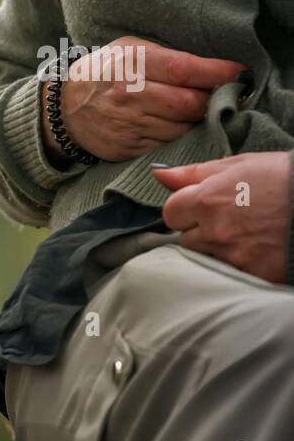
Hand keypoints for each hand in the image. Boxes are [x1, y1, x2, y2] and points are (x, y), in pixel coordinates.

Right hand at [41, 37, 246, 163]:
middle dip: (209, 100)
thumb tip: (210, 68)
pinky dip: (177, 136)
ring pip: (182, 128)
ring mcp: (128, 125)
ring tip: (192, 111)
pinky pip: (167, 144)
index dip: (218, 73)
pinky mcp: (128, 147)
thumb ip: (165, 56)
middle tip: (216, 95)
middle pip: (189, 104)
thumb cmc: (102, 72)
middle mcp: (129, 95)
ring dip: (194, 121)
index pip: (185, 69)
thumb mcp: (127, 50)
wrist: (62, 109)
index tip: (239, 73)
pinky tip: (172, 125)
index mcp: (131, 64)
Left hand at [154, 152, 292, 283]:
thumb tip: (159, 174)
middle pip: (186, 239)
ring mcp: (234, 256)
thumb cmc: (285, 178)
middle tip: (232, 221)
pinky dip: (238, 265)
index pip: (171, 213)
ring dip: (218, 249)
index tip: (204, 206)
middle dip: (201, 231)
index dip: (187, 209)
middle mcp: (215, 230)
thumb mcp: (240, 165)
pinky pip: (228, 273)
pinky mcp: (253, 274)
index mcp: (207, 200)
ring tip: (247, 236)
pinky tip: (257, 250)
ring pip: (205, 258)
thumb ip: (195, 173)